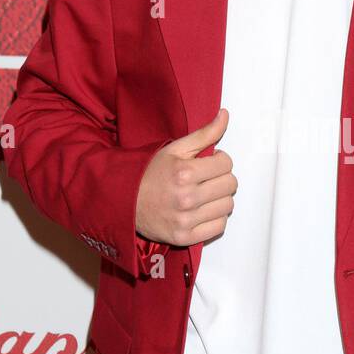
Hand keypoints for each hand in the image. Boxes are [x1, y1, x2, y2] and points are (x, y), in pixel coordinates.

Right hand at [135, 108, 236, 246]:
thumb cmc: (148, 173)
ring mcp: (186, 220)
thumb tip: (225, 115)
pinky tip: (202, 210)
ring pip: (227, 206)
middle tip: (207, 179)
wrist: (123, 201)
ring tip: (204, 194)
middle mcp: (186, 198)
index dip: (219, 161)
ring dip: (219, 198)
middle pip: (230, 185)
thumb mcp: (174, 149)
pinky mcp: (185, 237)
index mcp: (184, 172)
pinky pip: (219, 227)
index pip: (227, 164)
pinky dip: (215, 218)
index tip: (208, 163)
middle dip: (221, 178)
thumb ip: (204, 134)